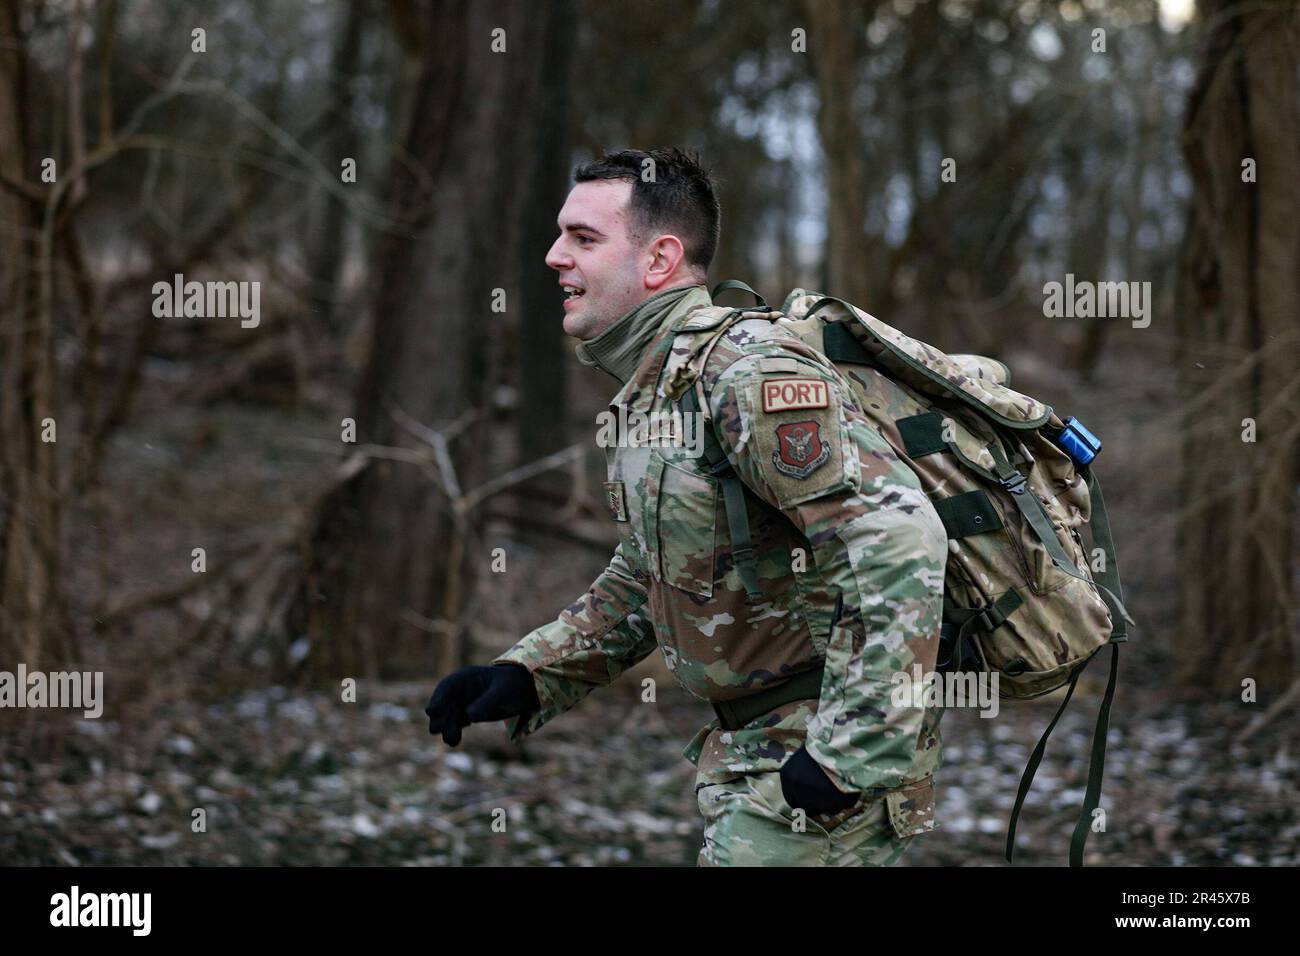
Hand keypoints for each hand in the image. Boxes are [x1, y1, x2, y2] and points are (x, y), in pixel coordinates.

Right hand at [424, 663, 539, 746]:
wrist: (524, 691)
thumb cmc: (513, 685)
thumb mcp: (502, 691)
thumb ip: (487, 702)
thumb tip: (469, 716)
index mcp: (467, 677)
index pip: (447, 686)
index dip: (438, 698)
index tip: (432, 711)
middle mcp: (462, 690)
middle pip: (444, 703)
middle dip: (439, 716)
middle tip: (435, 730)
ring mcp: (463, 702)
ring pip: (448, 716)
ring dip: (446, 727)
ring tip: (451, 740)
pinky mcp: (468, 714)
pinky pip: (456, 724)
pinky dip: (454, 732)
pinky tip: (454, 741)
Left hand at [778, 745, 858, 816]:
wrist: (840, 739)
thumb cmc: (820, 742)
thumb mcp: (803, 755)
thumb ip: (801, 774)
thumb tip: (805, 786)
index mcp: (789, 779)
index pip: (792, 801)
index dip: (803, 800)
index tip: (811, 798)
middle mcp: (801, 792)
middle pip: (810, 809)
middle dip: (819, 804)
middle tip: (828, 793)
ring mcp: (821, 799)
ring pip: (830, 809)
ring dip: (836, 801)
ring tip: (841, 784)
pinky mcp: (839, 801)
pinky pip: (846, 804)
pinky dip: (849, 797)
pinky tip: (850, 782)